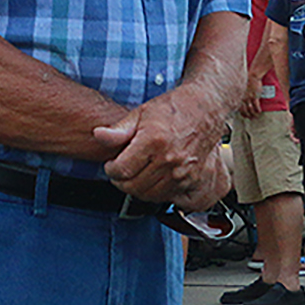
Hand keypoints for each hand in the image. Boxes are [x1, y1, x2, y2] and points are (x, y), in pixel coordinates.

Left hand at [96, 84, 229, 208]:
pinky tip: (153, 178)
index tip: (112, 164)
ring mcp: (182, 172)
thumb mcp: (141, 113)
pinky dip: (155, 192)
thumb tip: (98, 135)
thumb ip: (119, 130)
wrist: (206, 108)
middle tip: (122, 171)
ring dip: (137, 188)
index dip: (111, 169)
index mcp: (153, 141)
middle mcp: (169, 159)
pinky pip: (166, 197)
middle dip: (122, 181)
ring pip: (148, 195)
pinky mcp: (192, 179)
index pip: (121, 170)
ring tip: (137, 174)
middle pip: (133, 186)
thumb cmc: (173, 108)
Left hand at [238, 73, 263, 118]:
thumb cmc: (247, 82)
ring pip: (251, 109)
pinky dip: (258, 110)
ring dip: (253, 114)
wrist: (252, 77)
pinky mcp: (255, 96)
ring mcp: (249, 98)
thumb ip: (242, 96)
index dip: (243, 113)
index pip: (240, 108)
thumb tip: (243, 101)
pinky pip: (256, 105)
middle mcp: (243, 99)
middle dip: (248, 115)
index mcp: (240, 97)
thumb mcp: (242, 90)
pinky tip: (259, 112)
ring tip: (256, 116)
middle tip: (251, 118)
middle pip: (245, 110)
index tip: (245, 116)